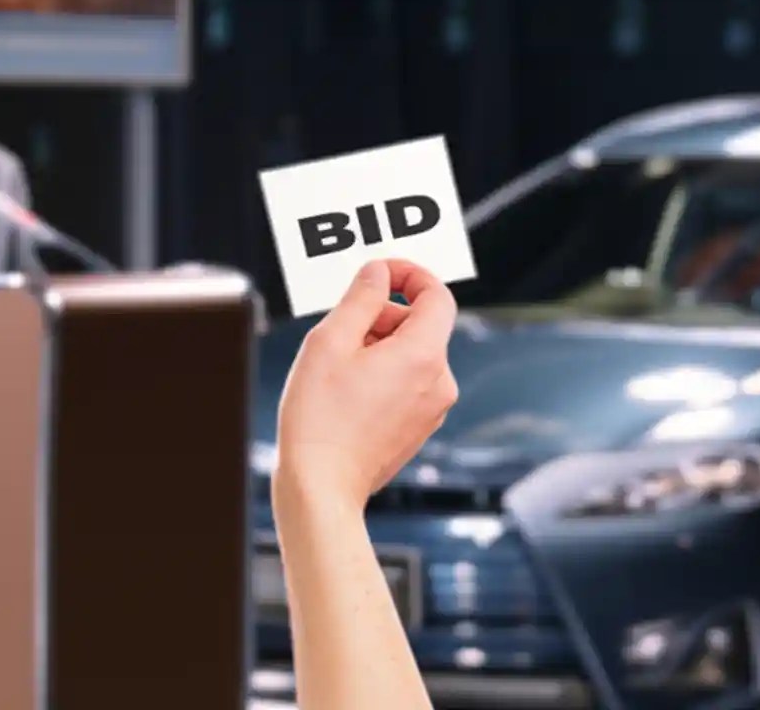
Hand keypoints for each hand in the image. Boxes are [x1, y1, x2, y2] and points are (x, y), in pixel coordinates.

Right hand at [275, 259, 459, 511]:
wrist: (321, 487)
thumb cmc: (320, 418)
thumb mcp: (330, 341)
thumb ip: (360, 298)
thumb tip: (378, 273)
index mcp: (423, 356)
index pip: (437, 295)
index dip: (410, 274)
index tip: (381, 272)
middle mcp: (439, 382)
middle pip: (421, 325)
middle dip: (383, 315)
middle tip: (341, 328)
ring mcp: (433, 409)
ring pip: (413, 354)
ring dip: (379, 345)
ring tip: (338, 366)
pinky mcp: (420, 428)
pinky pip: (409, 382)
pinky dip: (384, 372)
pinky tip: (347, 391)